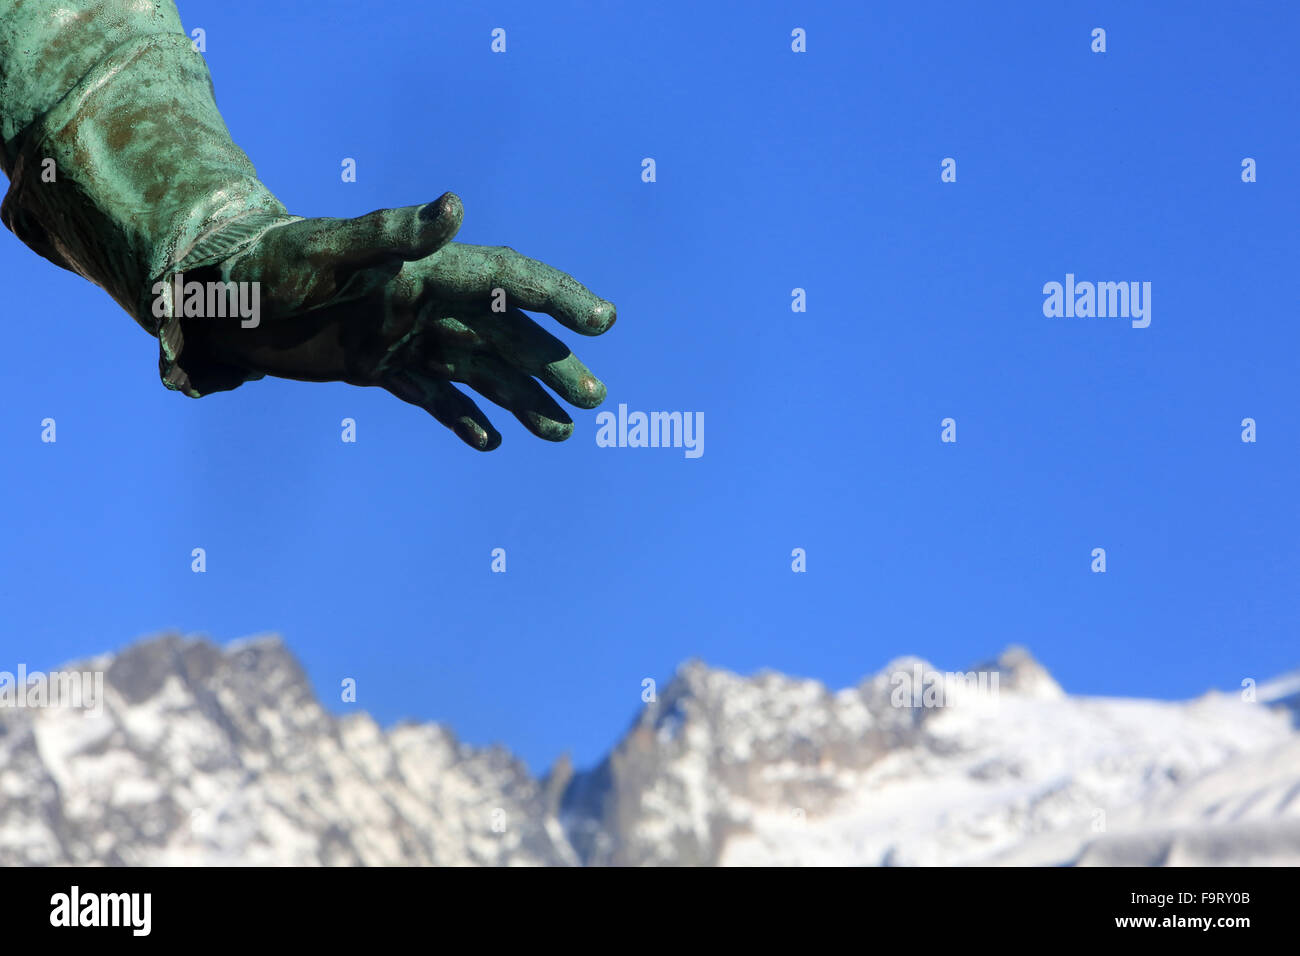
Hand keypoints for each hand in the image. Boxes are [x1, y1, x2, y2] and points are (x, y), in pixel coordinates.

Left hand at [181, 192, 616, 450]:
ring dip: (522, 400)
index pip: (510, 283)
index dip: (559, 300)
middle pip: (508, 337)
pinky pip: (432, 397)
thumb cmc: (268, 266)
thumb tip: (455, 206)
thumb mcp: (327, 250)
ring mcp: (404, 338)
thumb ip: (392, 234)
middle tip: (596, 399)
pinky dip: (462, 418)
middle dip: (553, 366)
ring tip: (562, 434)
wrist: (216, 297)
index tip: (604, 321)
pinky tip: (491, 443)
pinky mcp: (378, 367)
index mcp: (426, 272)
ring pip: (480, 373)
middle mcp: (426, 305)